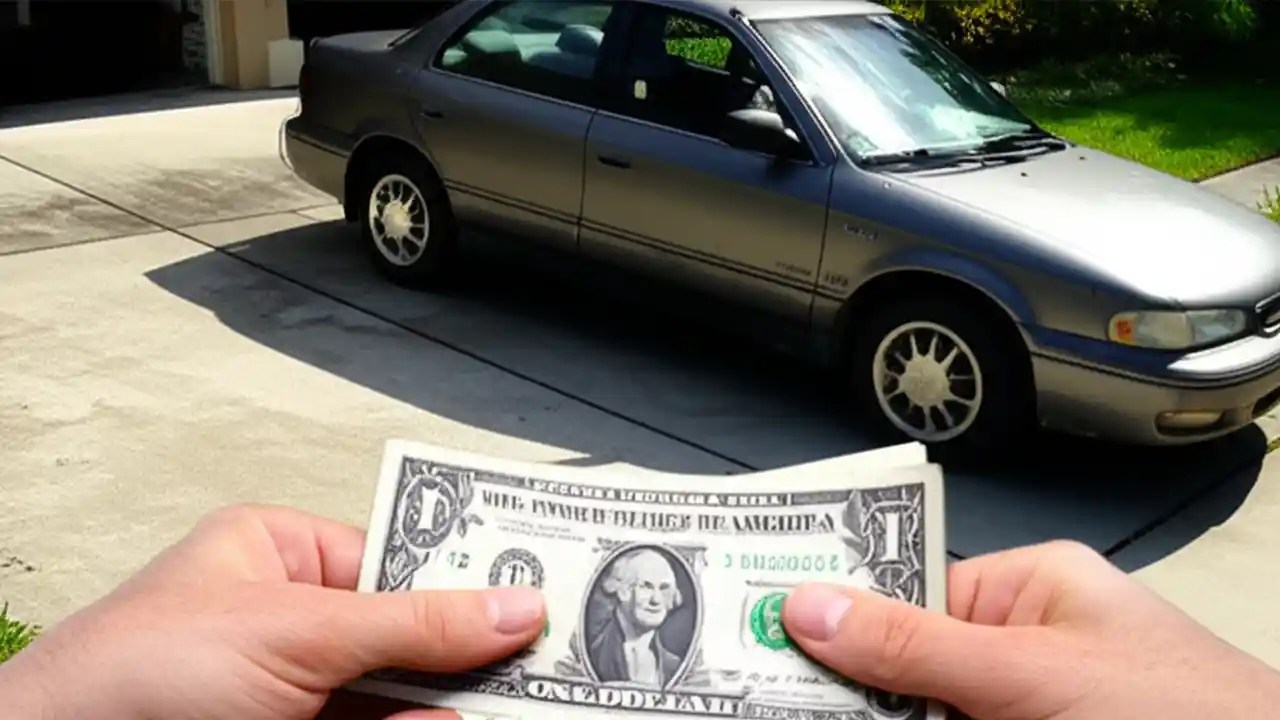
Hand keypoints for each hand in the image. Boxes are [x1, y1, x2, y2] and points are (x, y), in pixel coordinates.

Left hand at [0, 504, 545, 719]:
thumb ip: (413, 622)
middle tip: (547, 652)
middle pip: (408, 626)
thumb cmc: (131, 679)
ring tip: (525, 695)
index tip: (534, 585)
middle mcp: (290, 618)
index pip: (398, 554)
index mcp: (277, 554)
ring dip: (458, 696)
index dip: (468, 572)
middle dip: (472, 644)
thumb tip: (509, 606)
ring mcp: (292, 689)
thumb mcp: (296, 632)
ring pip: (400, 689)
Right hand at [782, 540, 1279, 719]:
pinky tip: (852, 716)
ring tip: (782, 700)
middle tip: (759, 689)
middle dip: (841, 683)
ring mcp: (1023, 710)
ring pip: (921, 711)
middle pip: (902, 666)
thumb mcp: (1034, 675)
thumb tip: (812, 607)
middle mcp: (1021, 651)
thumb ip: (918, 647)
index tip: (762, 620)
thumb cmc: (1189, 715)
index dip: (835, 608)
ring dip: (863, 707)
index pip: (906, 590)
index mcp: (1029, 591)